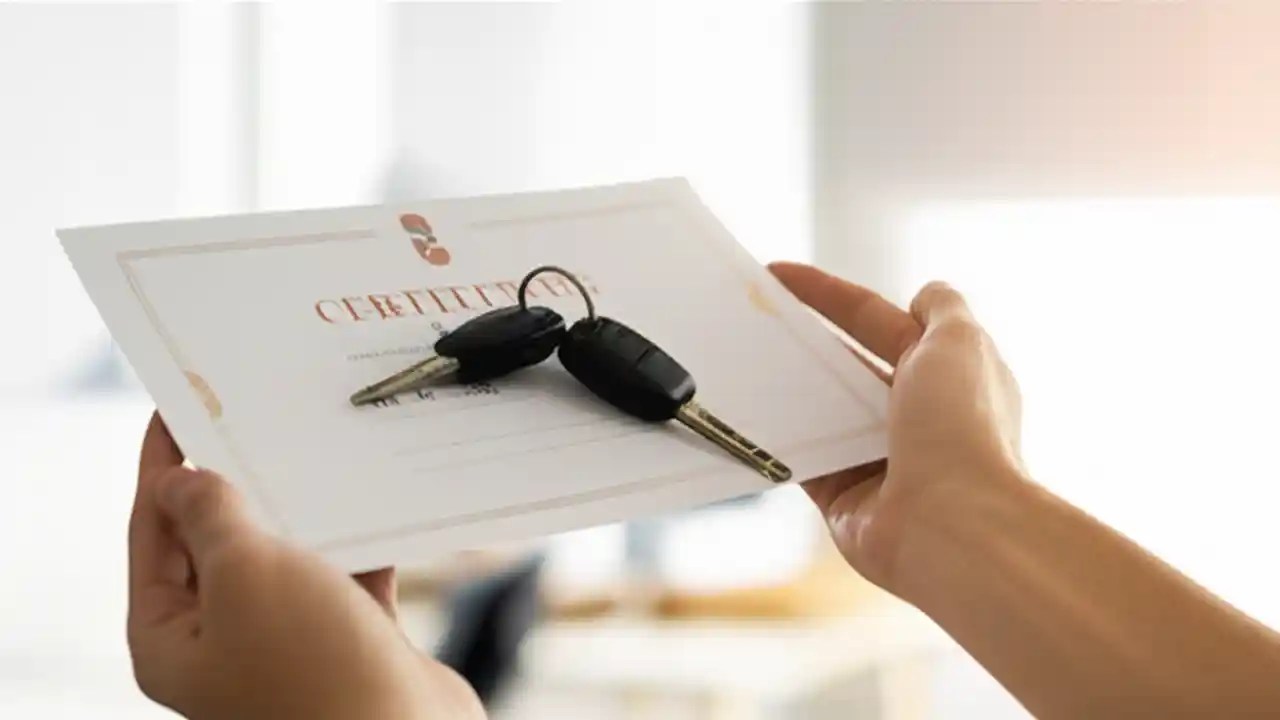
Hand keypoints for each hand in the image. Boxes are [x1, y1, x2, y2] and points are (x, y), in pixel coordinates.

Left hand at [128, 413, 485, 719]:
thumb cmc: (315, 668)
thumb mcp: (245, 573)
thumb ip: (211, 517)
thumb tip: (184, 481)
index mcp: (171, 638)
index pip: (153, 531)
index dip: (162, 465)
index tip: (178, 406)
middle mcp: (223, 643)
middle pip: (215, 542)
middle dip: (233, 481)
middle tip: (249, 416)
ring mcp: (288, 645)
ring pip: (285, 556)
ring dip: (300, 508)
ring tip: (311, 450)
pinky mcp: (350, 643)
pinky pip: (346, 576)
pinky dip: (358, 542)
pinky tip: (371, 505)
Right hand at [769, 263, 1023, 595]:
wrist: (953, 529)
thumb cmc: (961, 432)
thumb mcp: (961, 342)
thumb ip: (943, 309)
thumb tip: (926, 295)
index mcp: (947, 373)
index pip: (878, 320)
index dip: (828, 294)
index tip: (778, 276)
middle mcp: (917, 416)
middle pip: (847, 366)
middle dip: (803, 344)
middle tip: (752, 323)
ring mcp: (880, 459)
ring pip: (823, 414)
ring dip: (788, 393)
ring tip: (741, 366)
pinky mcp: (847, 497)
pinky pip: (802, 462)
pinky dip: (778, 444)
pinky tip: (746, 423)